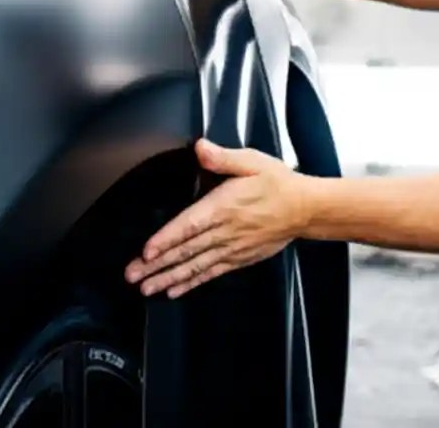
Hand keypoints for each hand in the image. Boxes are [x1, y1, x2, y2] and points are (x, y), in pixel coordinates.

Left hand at [125, 138, 311, 298]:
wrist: (304, 209)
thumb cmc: (277, 183)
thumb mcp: (251, 162)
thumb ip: (223, 157)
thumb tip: (201, 148)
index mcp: (223, 206)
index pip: (189, 225)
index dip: (167, 239)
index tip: (147, 251)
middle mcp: (225, 231)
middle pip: (185, 250)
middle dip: (157, 264)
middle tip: (133, 275)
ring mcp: (231, 248)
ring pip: (195, 266)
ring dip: (168, 278)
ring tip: (147, 288)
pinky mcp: (238, 258)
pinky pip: (210, 273)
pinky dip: (191, 283)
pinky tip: (173, 291)